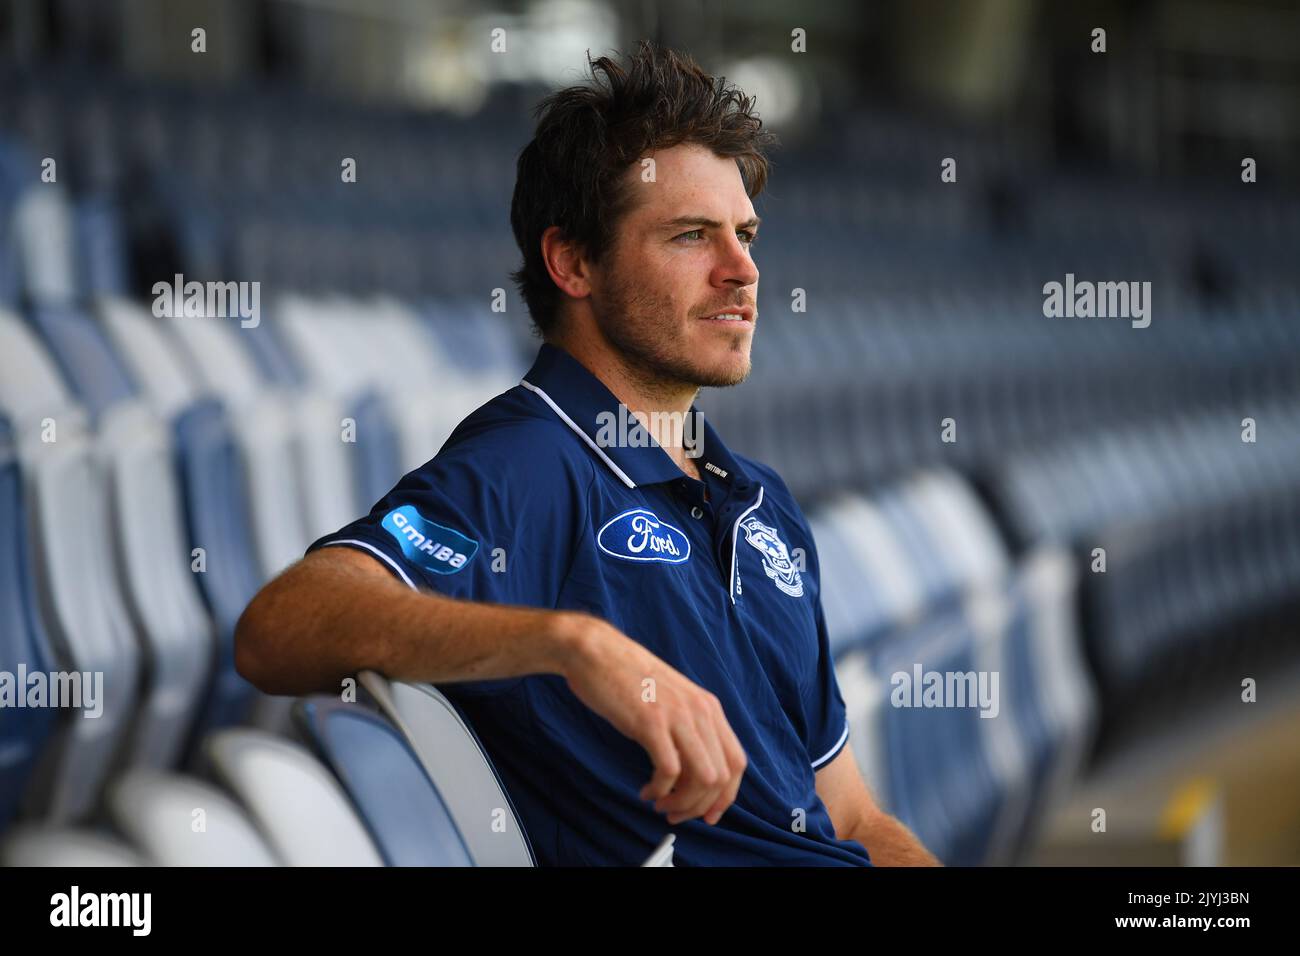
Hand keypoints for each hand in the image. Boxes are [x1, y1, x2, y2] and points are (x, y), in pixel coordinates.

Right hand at [557, 613, 746, 825]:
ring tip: (661, 803)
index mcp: (708, 707)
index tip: (707, 814)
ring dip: (682, 803)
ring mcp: (677, 716)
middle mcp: (700, 711)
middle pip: (721, 777)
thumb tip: (692, 772)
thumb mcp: (672, 700)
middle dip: (699, 806)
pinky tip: (645, 790)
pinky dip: (659, 790)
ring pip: (702, 779)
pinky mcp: (651, 722)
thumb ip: (688, 728)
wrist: (596, 652)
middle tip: (674, 813)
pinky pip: (669, 771)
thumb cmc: (627, 678)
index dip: (726, 796)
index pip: (736, 762)